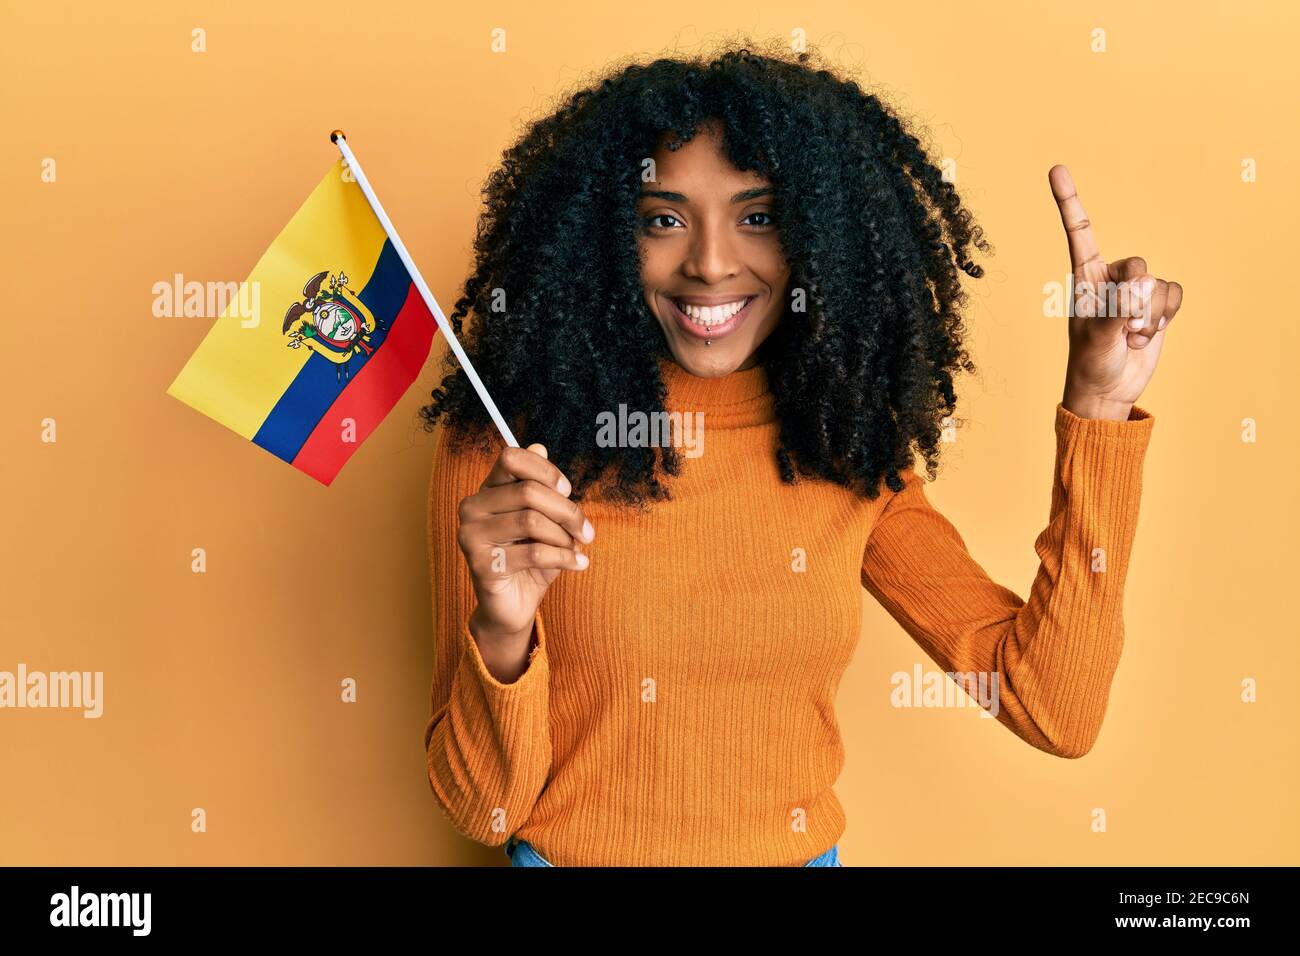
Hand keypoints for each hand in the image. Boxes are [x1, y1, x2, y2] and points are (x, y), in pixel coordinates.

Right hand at [456, 443, 593, 641]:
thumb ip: (542, 487)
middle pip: (528, 492)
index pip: (511, 458)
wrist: (514, 605)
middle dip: (567, 511)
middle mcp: (472, 508)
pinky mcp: (481, 566)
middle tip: (587, 532)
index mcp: (487, 490)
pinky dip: (564, 558)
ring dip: (564, 537)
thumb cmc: (531, 558)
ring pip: (532, 522)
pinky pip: (534, 554)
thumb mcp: (544, 519)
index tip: (568, 490)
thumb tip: (539, 446)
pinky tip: (578, 564)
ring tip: (577, 550)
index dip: (545, 470)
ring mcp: (471, 537)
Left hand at [1048, 165, 1183, 419]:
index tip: (1055, 168)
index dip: (1069, 200)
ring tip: (1127, 336)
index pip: (1079, 232)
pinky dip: (1164, 319)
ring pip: (1159, 286)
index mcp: (1085, 276)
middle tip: (1119, 327)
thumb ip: (1117, 309)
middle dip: (1135, 299)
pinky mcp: (1156, 303)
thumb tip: (1141, 284)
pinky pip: (1174, 296)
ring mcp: (1135, 289)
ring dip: (1149, 317)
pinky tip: (1143, 336)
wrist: (1108, 388)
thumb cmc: (1090, 363)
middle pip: (1139, 265)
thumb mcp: (1096, 339)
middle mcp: (1111, 276)